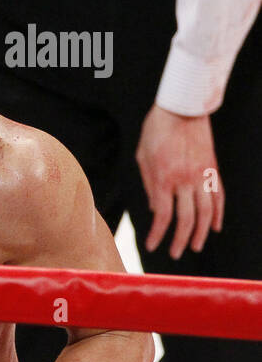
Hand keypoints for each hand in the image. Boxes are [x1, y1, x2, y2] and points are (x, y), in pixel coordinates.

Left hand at [135, 106, 222, 259]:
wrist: (182, 108)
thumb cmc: (156, 130)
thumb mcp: (142, 157)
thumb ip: (149, 185)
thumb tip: (153, 208)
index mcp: (164, 178)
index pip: (162, 215)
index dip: (158, 234)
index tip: (152, 246)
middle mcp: (186, 180)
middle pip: (187, 219)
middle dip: (181, 240)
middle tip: (175, 253)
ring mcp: (202, 175)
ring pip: (207, 212)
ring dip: (202, 232)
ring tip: (196, 246)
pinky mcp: (213, 169)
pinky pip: (219, 196)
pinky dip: (219, 213)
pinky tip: (216, 226)